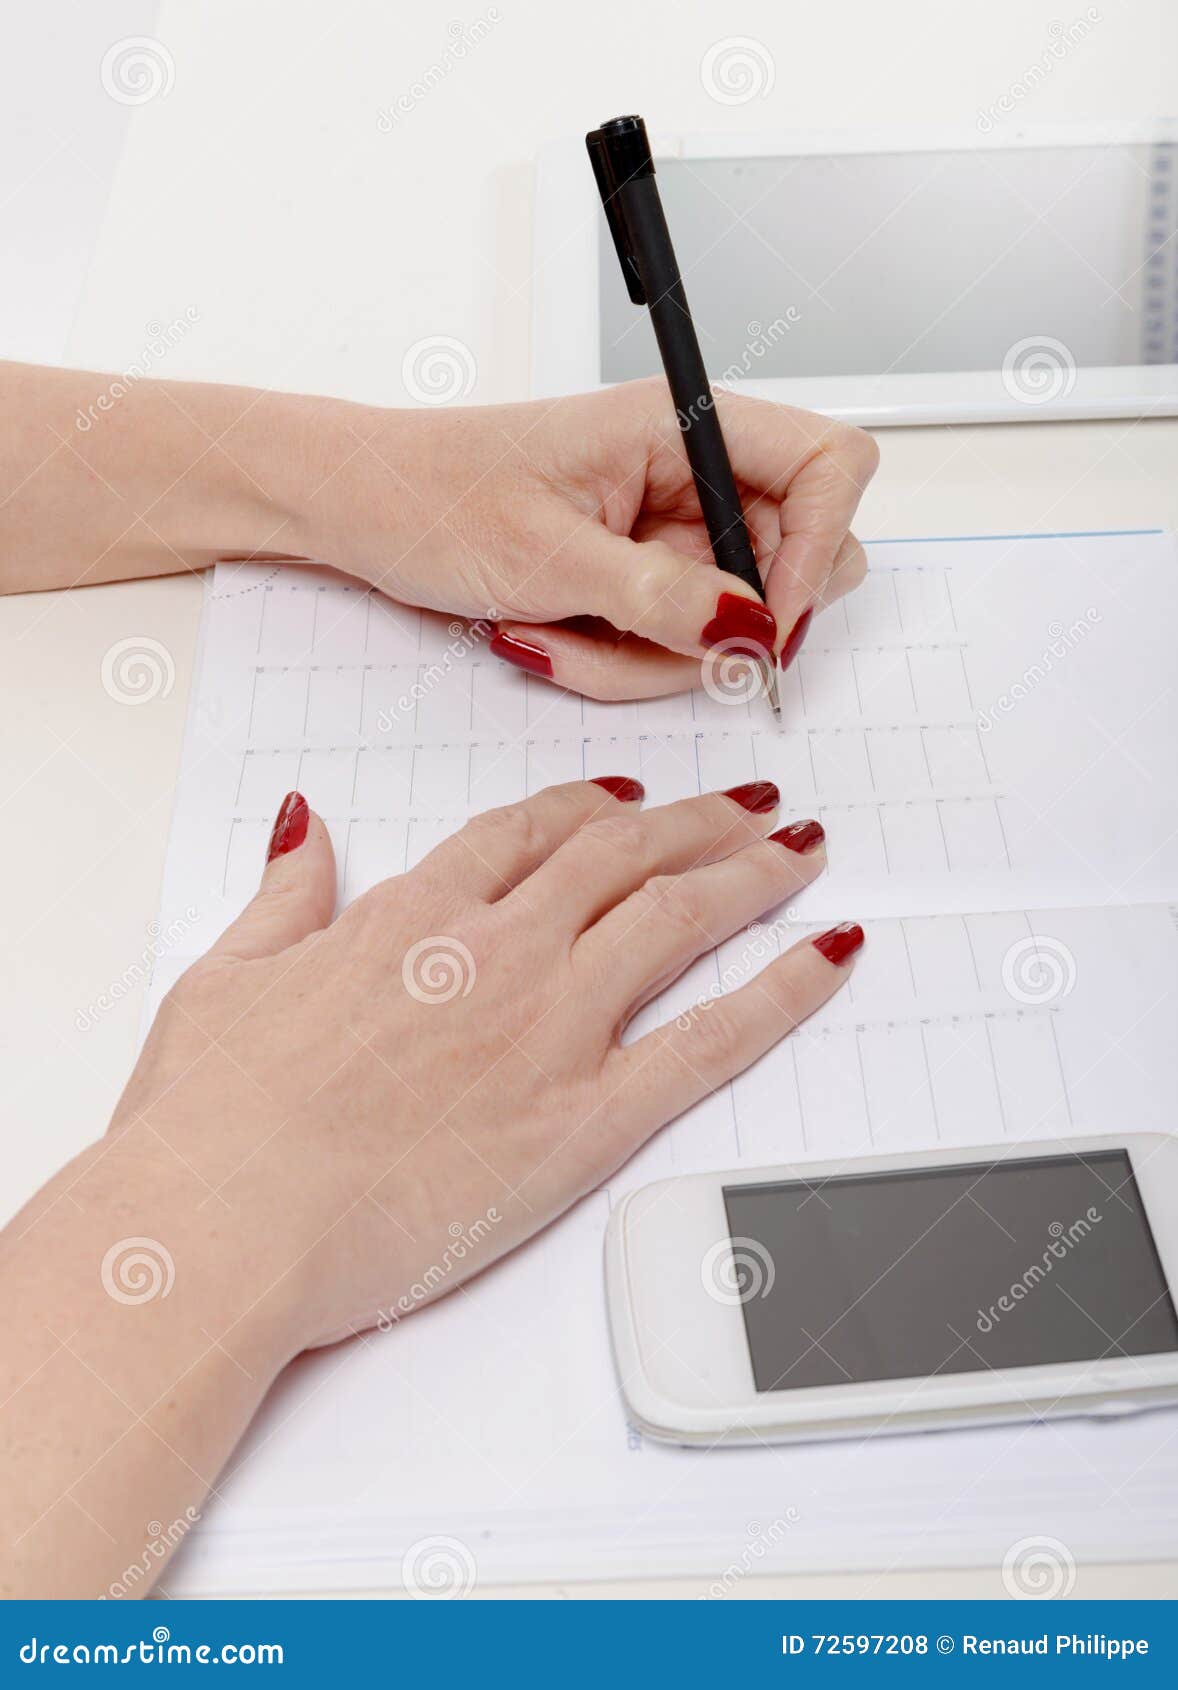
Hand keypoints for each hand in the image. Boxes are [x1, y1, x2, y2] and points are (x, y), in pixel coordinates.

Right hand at [116, 779, 859, 1347]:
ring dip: (751, 873)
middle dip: (698, 821)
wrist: (225, 1223)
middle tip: (752, 806)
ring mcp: (550, 1030)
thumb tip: (307, 826)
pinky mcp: (585, 1121)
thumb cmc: (211, 1118)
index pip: (528, 831)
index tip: (632, 798)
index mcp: (414, 917)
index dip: (593, 806)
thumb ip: (286, 894)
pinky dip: (781, 991)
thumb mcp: (228, 977)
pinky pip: (711, 1042)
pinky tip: (827, 953)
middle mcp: (497, 953)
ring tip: (803, 849)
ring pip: (676, 919)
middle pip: (622, 856)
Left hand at [297, 379, 878, 699]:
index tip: (768, 620)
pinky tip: (555, 639)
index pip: (831, 464)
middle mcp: (691, 472)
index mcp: (682, 423)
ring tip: (561, 635)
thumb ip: (660, 594)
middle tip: (656, 643)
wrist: (358, 510)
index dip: (821, 544)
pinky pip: (674, 644)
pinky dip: (622, 663)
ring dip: (654, 657)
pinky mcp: (642, 578)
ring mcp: (670, 531)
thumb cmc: (430, 494)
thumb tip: (751, 628)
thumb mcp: (547, 552)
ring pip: (729, 623)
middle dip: (726, 627)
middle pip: (794, 561)